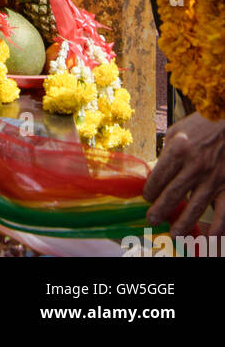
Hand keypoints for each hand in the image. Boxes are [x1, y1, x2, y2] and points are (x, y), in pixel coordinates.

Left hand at [144, 114, 224, 235]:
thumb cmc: (199, 126)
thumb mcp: (176, 133)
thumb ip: (165, 154)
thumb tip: (154, 175)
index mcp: (178, 149)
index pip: (158, 177)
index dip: (150, 191)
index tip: (146, 197)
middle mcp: (195, 165)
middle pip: (173, 194)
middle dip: (160, 210)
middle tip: (151, 220)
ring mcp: (213, 177)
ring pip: (195, 206)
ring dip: (183, 223)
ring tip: (174, 234)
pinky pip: (223, 211)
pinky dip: (217, 226)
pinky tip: (210, 238)